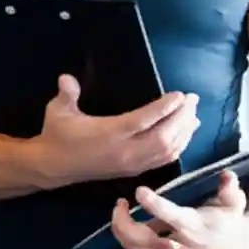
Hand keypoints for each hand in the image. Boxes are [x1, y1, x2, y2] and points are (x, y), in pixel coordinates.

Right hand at [31, 74, 199, 187]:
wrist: (53, 166)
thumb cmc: (57, 134)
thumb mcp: (57, 111)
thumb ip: (66, 94)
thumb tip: (67, 78)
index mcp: (109, 135)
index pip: (143, 121)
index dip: (164, 108)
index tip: (180, 95)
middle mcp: (124, 151)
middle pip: (162, 137)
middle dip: (182, 118)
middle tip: (193, 99)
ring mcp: (131, 164)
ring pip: (166, 151)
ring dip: (184, 132)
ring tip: (194, 113)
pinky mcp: (133, 170)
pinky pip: (163, 160)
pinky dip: (178, 147)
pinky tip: (185, 134)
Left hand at [111, 170, 248, 248]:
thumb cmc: (228, 223)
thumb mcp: (234, 205)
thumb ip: (229, 189)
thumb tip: (226, 175)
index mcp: (194, 225)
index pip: (172, 216)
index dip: (155, 204)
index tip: (140, 191)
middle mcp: (178, 243)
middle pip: (144, 239)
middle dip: (125, 222)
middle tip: (120, 202)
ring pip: (135, 247)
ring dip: (121, 228)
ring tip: (120, 208)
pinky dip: (125, 235)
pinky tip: (124, 219)